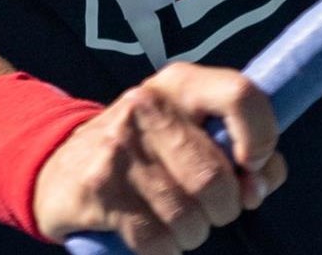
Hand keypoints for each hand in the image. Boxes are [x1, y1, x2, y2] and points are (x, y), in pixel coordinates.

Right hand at [33, 62, 288, 253]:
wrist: (59, 169)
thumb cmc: (148, 152)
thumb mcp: (190, 131)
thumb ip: (242, 149)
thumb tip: (260, 183)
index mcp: (180, 83)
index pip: (241, 95)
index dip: (262, 139)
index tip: (252, 167)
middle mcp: (147, 105)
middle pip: (217, 178)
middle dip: (224, 208)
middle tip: (209, 207)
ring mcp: (119, 148)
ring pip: (190, 217)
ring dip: (194, 233)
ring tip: (176, 219)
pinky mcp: (99, 190)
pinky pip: (158, 241)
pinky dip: (165, 249)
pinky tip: (151, 232)